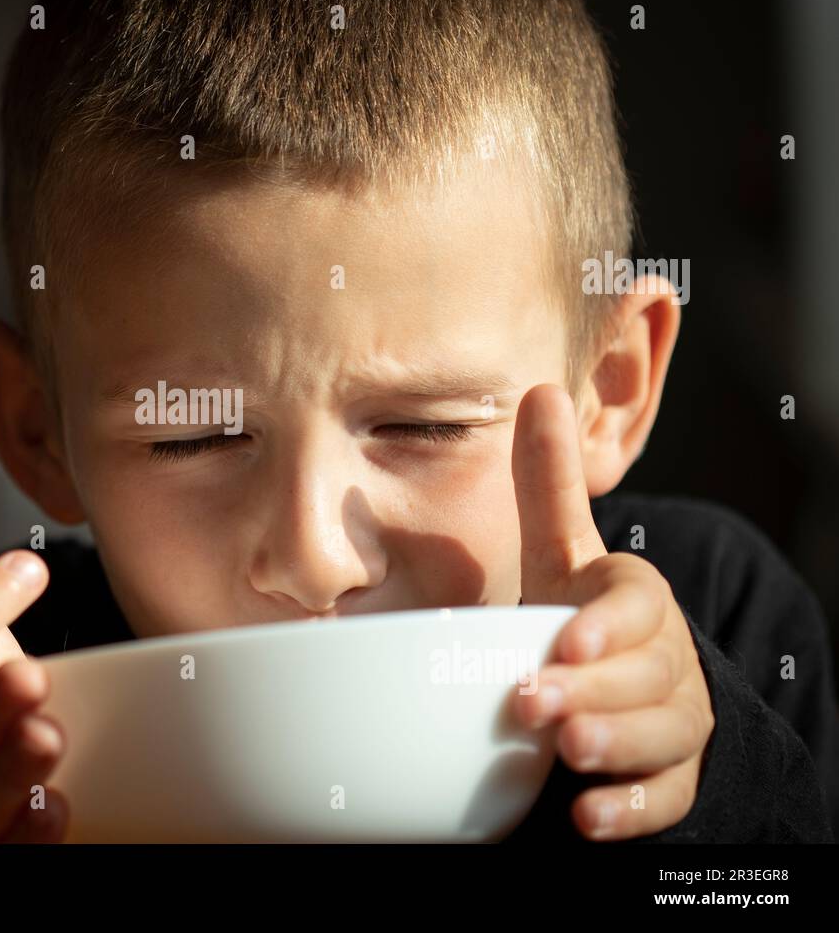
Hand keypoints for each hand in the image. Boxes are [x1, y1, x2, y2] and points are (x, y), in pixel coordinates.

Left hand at [511, 385, 713, 839]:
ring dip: (616, 746)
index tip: (564, 642)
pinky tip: (589, 817)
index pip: (638, 606)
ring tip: (567, 752)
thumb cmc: (581, 615)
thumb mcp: (562, 554)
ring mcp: (675, 719)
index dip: (607, 625)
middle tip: (533, 706)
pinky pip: (668, 796)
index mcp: (634, 600)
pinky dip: (631, 808)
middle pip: (648, 675)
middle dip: (594, 690)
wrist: (619, 691)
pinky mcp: (673, 775)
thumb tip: (538, 390)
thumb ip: (550, 485)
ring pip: (665, 735)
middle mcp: (664, 657)